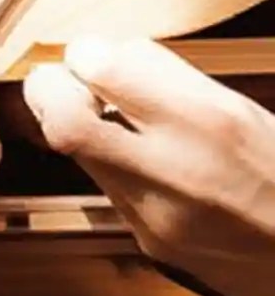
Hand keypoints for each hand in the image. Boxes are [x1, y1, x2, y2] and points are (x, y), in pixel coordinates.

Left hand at [24, 37, 274, 295]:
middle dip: (50, 93)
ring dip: (75, 123)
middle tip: (63, 81)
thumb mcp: (245, 110)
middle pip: (66, 124)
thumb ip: (173, 81)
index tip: (90, 53)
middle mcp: (178, 170)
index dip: (85, 54)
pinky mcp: (151, 242)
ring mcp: (158, 215)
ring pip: (78, 156)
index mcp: (211, 122)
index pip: (107, 69)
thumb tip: (108, 56)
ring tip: (98, 111)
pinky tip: (132, 154)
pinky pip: (107, 186)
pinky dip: (107, 160)